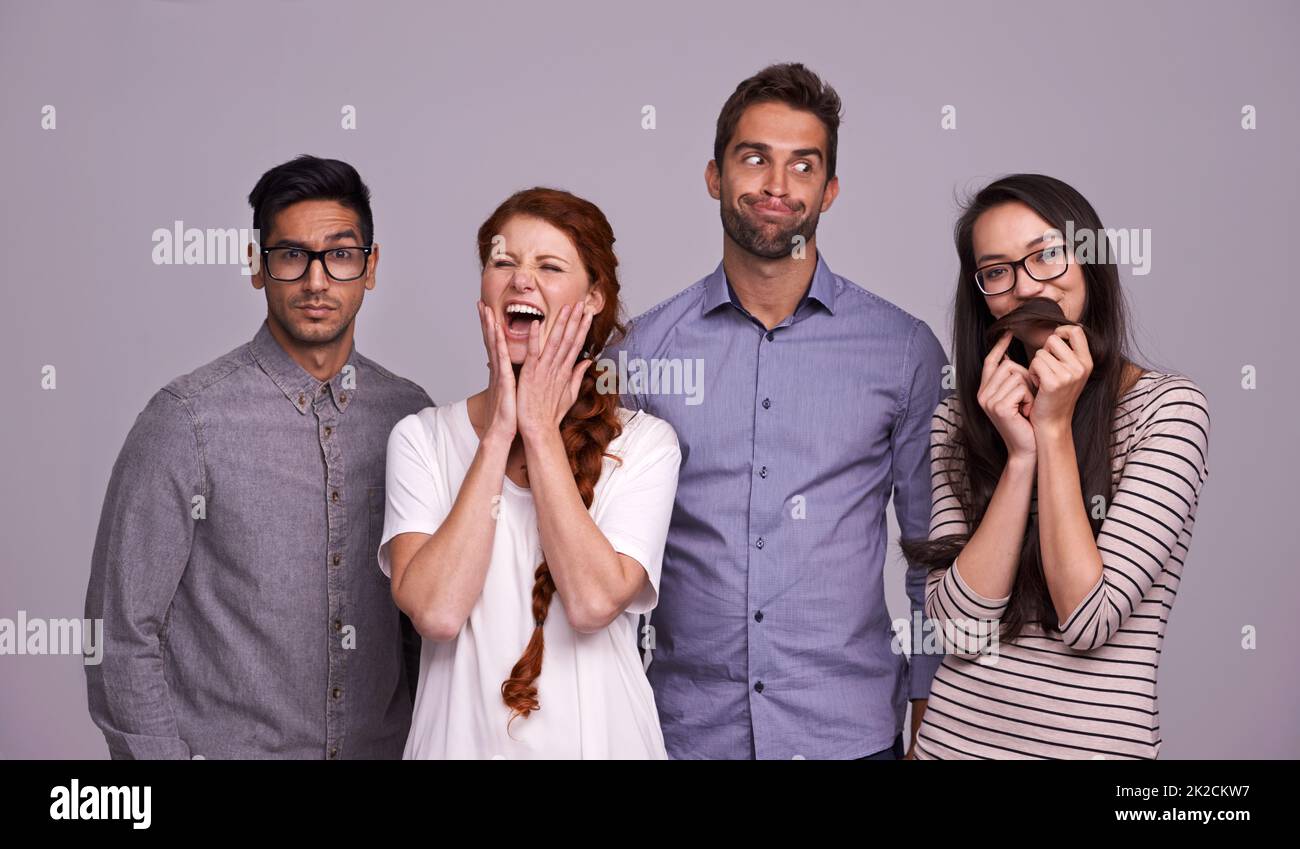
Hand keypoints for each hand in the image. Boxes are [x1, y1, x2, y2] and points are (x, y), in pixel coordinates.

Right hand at [477, 300, 516, 444]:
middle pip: (491, 341)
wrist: (503, 433)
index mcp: (502, 372)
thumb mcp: (514, 392)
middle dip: (485, 322)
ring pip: (494, 346)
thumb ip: (516, 379)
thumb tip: (518, 371)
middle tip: (481, 304)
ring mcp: (499, 374)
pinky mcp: (503, 381)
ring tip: (485, 310)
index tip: (489, 312)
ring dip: (489, 327)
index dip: (492, 329)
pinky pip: (501, 359)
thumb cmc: (510, 415)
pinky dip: (499, 344)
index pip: (497, 345)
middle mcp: (498, 370)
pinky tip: (497, 331)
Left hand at [515, 302, 593, 439]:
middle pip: (569, 340)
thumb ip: (577, 375)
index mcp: (564, 371)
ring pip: (554, 342)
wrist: (539, 430)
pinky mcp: (530, 374)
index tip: (587, 313)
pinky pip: (533, 353)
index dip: (582, 328)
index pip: (576, 345)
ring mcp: (544, 371)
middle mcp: (557, 368)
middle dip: (576, 321)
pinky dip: (534, 338)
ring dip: (561, 324)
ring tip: (567, 308)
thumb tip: (588, 361)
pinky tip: (537, 324)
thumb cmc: (550, 414)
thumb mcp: (569, 394)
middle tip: (581, 303)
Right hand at [978, 331, 1037, 460]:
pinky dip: (1029, 398)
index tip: (1009, 332)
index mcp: (984, 391)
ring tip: (1026, 407)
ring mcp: (988, 401)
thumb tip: (1013, 359)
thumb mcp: (1017, 397)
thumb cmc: (1025, 422)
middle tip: (1027, 399)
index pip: (991, 361)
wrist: (1026, 449)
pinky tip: (1026, 411)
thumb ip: (1012, 379)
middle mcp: (982, 394)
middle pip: (1007, 366)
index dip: (1000, 346)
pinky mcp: (999, 407)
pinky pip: (1020, 388)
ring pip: (1016, 375)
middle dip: (1025, 378)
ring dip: (1028, 389)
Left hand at [1026, 325, 1091, 432]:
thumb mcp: (1070, 372)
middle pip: (1054, 339)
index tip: (1054, 343)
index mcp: (1087, 362)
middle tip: (1045, 368)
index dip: (1061, 331)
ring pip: (1041, 352)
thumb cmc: (1056, 395)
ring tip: (1042, 379)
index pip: (1077, 330)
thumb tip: (1061, 329)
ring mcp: (1069, 374)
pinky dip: (1032, 373)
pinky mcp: (1054, 382)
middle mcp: (1081, 367)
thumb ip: (1069, 353)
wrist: (1053, 422)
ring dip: (1036, 364)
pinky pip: (1035, 363)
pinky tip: (1038, 385)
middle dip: (1044, 350)